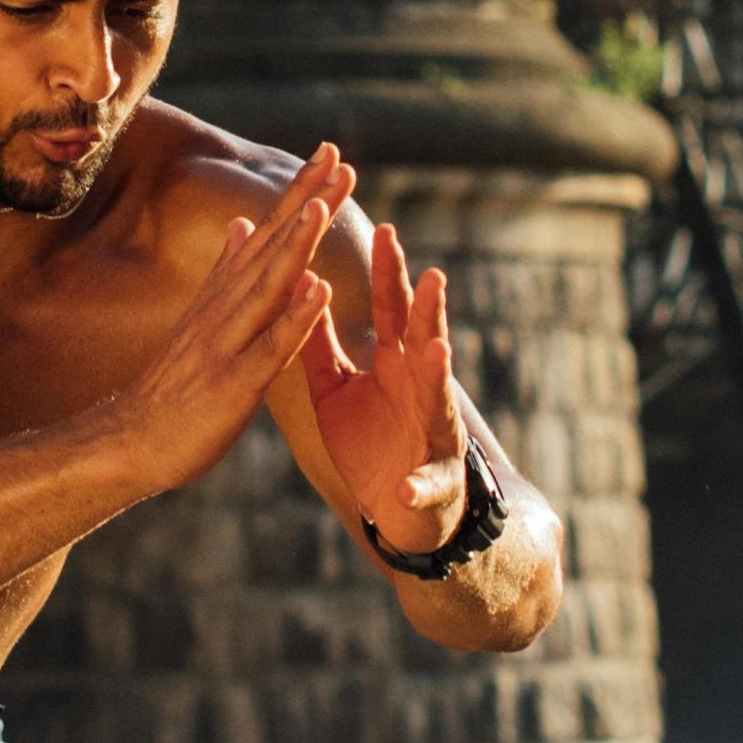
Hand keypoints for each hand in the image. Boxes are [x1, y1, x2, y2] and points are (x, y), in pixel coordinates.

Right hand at [115, 147, 349, 490]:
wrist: (132, 440)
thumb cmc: (176, 386)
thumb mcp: (202, 319)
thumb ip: (226, 273)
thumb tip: (241, 224)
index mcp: (224, 295)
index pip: (267, 233)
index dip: (298, 194)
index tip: (328, 153)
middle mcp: (225, 308)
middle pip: (271, 246)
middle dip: (306, 201)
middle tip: (337, 156)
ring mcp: (228, 343)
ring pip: (268, 286)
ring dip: (296, 244)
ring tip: (324, 205)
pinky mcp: (234, 382)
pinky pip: (271, 346)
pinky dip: (296, 317)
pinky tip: (321, 290)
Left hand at [295, 181, 467, 556]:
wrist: (401, 511)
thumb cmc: (371, 443)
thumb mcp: (336, 391)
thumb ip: (322, 349)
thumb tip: (303, 293)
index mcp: (395, 365)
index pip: (394, 310)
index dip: (390, 274)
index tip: (384, 231)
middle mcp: (420, 390)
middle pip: (424, 342)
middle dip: (427, 311)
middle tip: (428, 274)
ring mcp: (432, 433)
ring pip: (438, 399)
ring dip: (437, 376)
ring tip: (436, 351)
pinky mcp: (430, 484)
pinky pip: (422, 488)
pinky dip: (416, 488)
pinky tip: (409, 487)